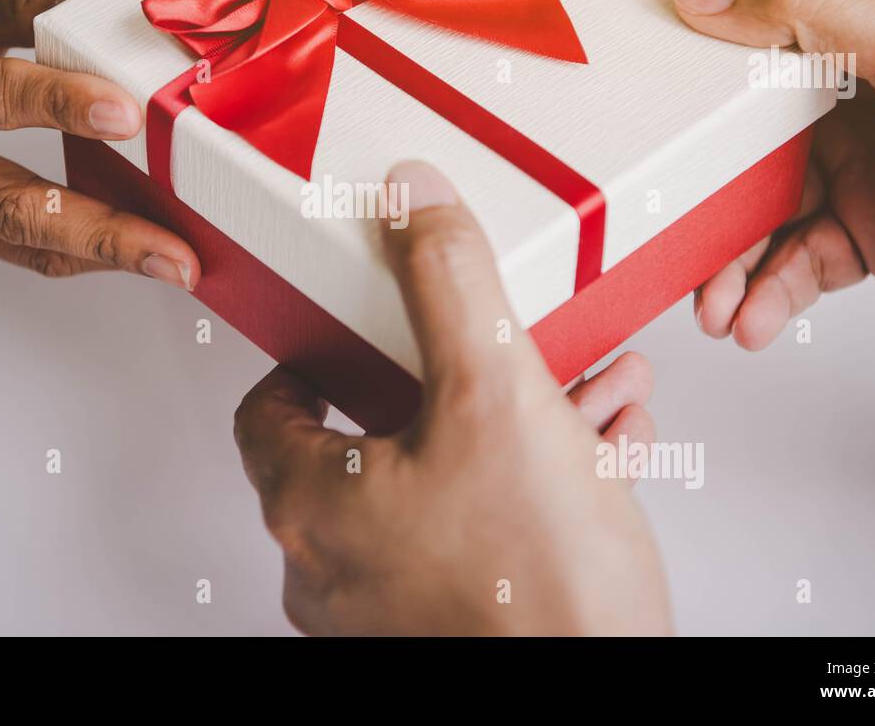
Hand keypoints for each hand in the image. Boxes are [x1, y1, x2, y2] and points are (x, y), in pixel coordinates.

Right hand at [0, 0, 199, 284]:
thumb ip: (27, 8)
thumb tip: (113, 17)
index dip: (59, 102)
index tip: (127, 115)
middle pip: (6, 201)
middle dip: (99, 230)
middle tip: (174, 254)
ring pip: (17, 238)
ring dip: (102, 255)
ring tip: (175, 265)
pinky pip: (14, 247)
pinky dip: (77, 251)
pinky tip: (133, 251)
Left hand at [233, 161, 669, 635]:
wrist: (605, 701)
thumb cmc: (539, 588)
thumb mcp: (497, 394)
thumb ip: (450, 284)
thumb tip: (412, 199)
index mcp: (316, 505)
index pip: (269, 411)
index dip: (311, 359)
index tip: (346, 332)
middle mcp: (340, 565)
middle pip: (376, 436)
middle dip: (457, 376)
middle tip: (494, 349)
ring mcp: (398, 605)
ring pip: (446, 479)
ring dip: (513, 423)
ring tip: (583, 390)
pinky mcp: (461, 622)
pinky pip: (486, 529)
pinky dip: (534, 481)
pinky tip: (606, 450)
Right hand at [672, 0, 874, 348]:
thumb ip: (806, 7)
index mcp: (859, 28)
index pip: (749, 53)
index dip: (691, 94)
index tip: (640, 129)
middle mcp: (850, 98)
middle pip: (743, 149)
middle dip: (703, 205)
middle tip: (672, 246)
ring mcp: (858, 168)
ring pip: (764, 217)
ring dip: (732, 267)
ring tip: (714, 310)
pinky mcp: (871, 232)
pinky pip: (802, 263)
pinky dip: (773, 294)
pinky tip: (756, 321)